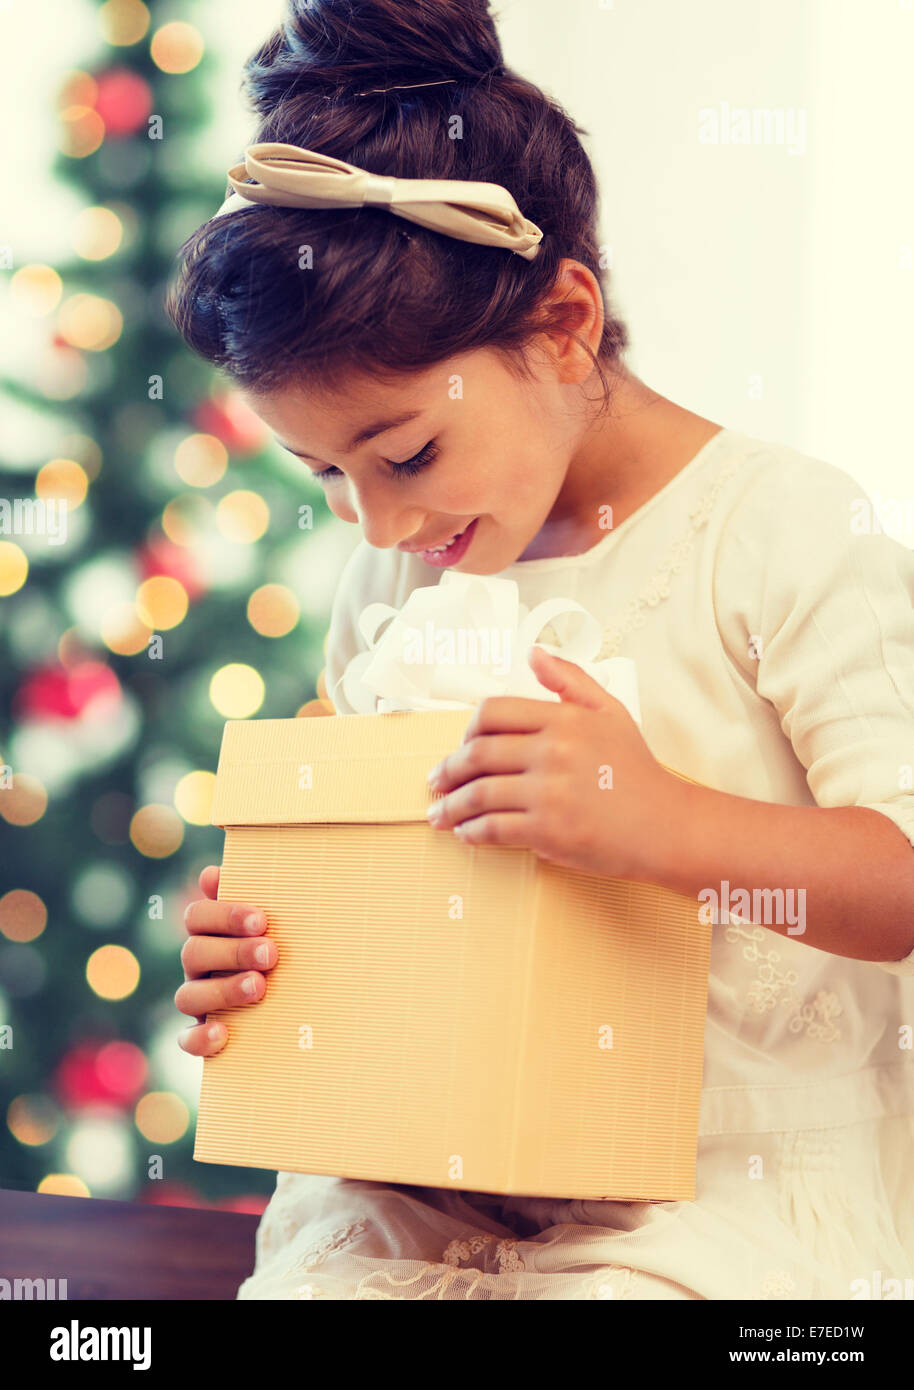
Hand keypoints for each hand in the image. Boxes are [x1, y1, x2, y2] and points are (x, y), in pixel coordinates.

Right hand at [175, 866, 277, 1055]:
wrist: (306, 1007)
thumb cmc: (288, 954)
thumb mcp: (281, 926)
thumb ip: (259, 898)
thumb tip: (215, 873)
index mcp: (212, 934)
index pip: (198, 916)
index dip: (224, 914)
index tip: (261, 919)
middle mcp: (200, 966)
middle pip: (193, 952)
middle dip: (233, 951)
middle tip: (271, 954)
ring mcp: (199, 1001)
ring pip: (187, 995)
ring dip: (223, 990)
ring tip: (259, 988)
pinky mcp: (202, 1037)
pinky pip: (187, 1040)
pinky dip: (200, 1038)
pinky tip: (224, 1033)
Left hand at [424, 645, 679, 881]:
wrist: (666, 825)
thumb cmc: (637, 770)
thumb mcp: (611, 711)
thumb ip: (571, 680)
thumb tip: (534, 652)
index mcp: (563, 719)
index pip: (492, 712)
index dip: (467, 729)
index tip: (461, 745)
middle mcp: (553, 752)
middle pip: (477, 754)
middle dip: (447, 770)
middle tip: (435, 781)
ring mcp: (549, 793)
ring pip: (479, 794)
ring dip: (451, 806)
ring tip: (439, 813)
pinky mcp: (549, 831)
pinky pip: (493, 828)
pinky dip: (471, 832)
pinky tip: (466, 833)